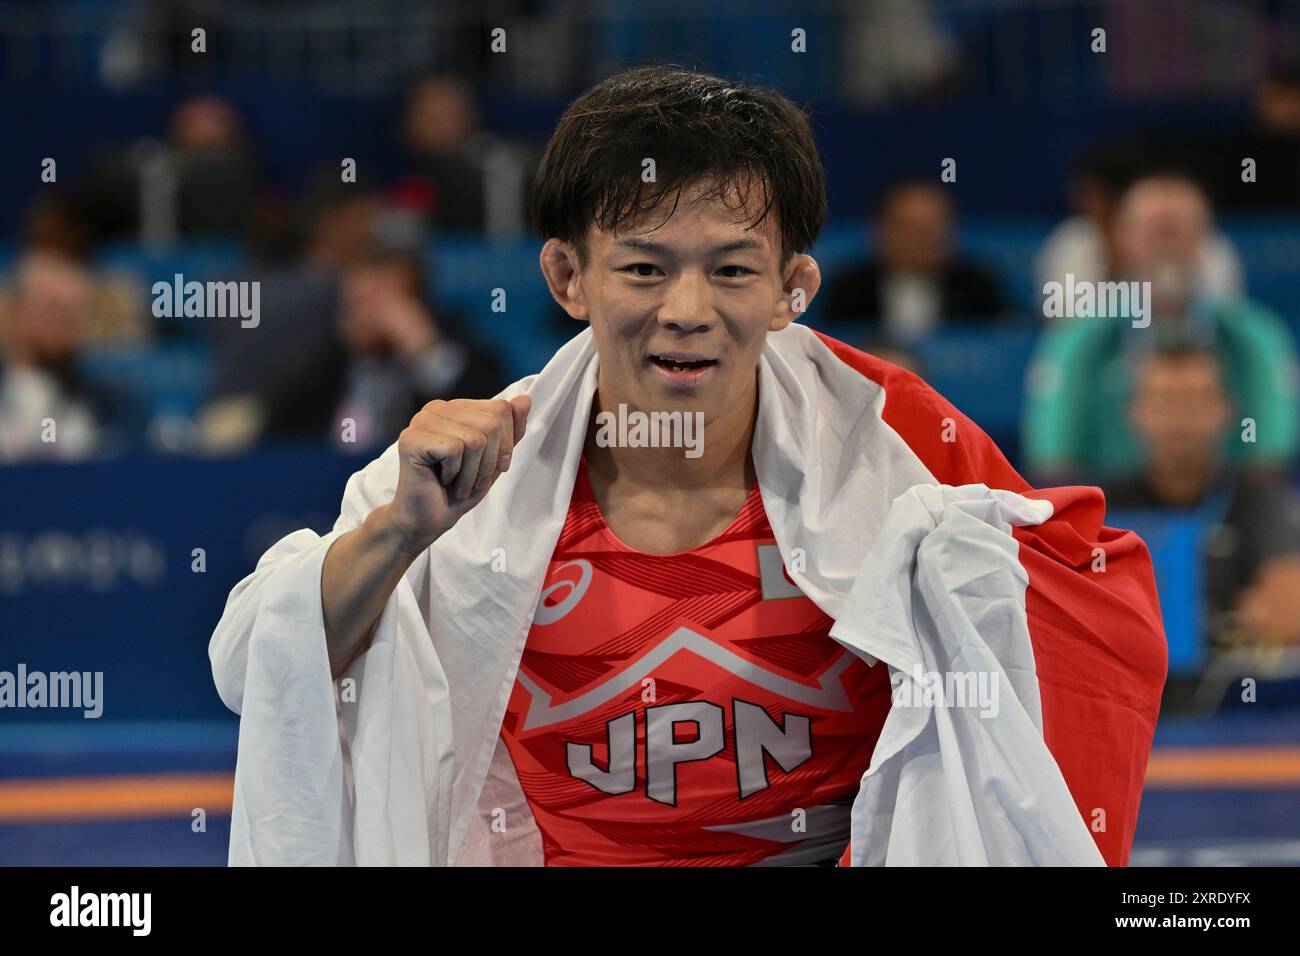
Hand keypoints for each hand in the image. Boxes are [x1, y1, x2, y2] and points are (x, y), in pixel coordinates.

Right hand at [382, 394, 531, 553]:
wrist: (429, 519)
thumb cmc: (460, 489)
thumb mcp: (495, 458)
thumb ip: (510, 429)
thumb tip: (525, 399)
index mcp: (456, 407)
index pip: (501, 409)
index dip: (506, 443)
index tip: (494, 467)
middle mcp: (437, 408)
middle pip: (492, 422)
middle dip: (491, 460)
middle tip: (476, 481)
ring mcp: (422, 420)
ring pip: (475, 438)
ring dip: (473, 472)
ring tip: (460, 484)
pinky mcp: (411, 438)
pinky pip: (455, 449)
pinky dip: (456, 473)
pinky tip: (443, 480)